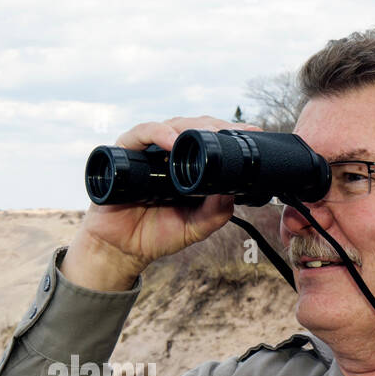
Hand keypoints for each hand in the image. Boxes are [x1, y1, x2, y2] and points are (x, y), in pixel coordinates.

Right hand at [61, 116, 262, 291]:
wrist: (121, 250)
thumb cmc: (156, 235)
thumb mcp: (193, 229)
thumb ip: (214, 215)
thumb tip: (233, 192)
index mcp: (186, 166)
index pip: (210, 140)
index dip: (229, 133)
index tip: (252, 133)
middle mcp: (166, 155)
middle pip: (193, 127)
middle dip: (214, 126)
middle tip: (231, 132)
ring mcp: (145, 152)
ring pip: (170, 125)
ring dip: (190, 127)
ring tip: (206, 134)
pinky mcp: (123, 153)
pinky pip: (139, 135)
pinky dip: (156, 134)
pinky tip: (170, 142)